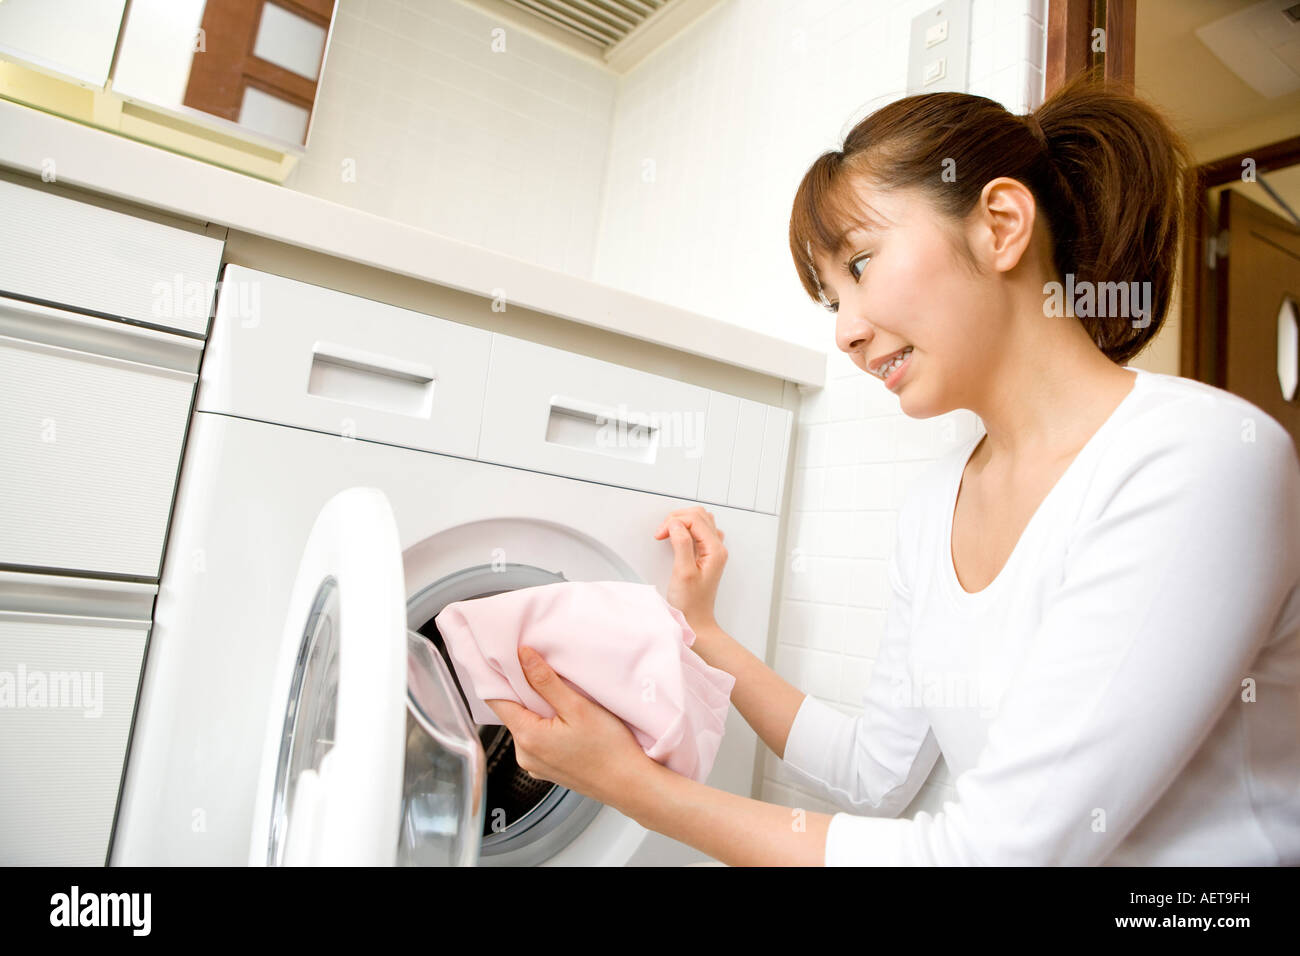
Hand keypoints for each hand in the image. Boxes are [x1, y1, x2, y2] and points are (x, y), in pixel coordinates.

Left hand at [484, 646, 652, 809]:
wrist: (629, 784)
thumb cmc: (609, 750)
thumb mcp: (578, 708)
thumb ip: (546, 682)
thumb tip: (523, 658)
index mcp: (527, 737)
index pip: (496, 700)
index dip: (500, 676)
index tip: (509, 658)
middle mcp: (525, 755)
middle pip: (513, 712)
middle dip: (526, 691)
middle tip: (547, 674)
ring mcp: (536, 765)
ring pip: (527, 725)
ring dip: (539, 709)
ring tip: (564, 700)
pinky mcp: (548, 769)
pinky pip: (538, 740)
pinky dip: (548, 726)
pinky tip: (569, 722)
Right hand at [652, 505, 727, 632]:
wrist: (695, 621)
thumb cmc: (690, 603)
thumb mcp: (683, 572)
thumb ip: (681, 545)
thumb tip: (675, 525)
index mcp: (715, 550)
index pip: (696, 519)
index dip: (675, 521)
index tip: (661, 534)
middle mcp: (717, 549)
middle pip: (699, 516)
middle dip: (678, 518)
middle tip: (663, 532)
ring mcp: (713, 552)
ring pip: (700, 521)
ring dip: (682, 522)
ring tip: (668, 533)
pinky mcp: (706, 556)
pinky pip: (699, 532)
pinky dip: (686, 529)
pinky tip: (677, 538)